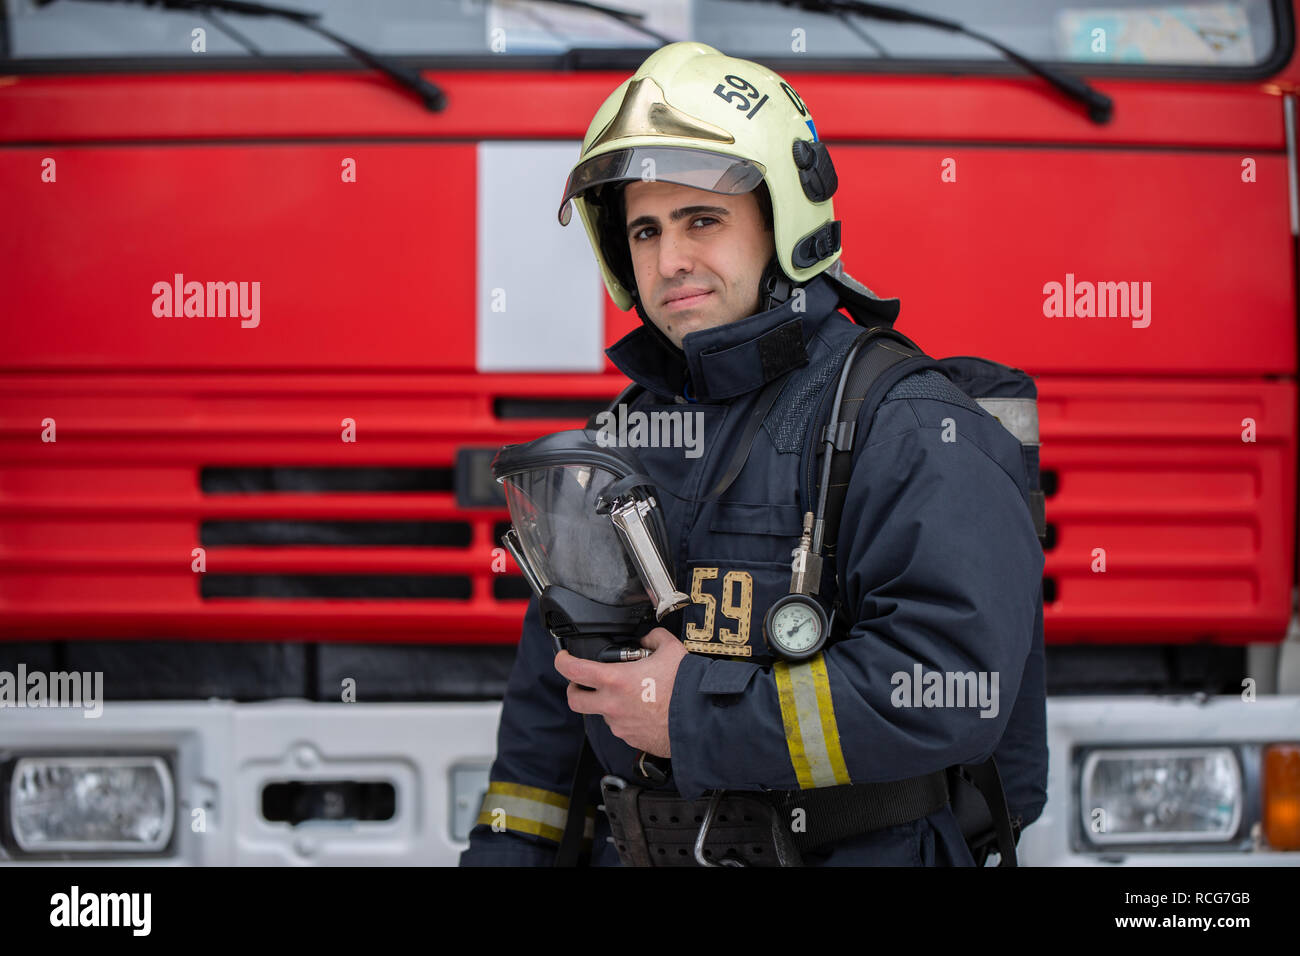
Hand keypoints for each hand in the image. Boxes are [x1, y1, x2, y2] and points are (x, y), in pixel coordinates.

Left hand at [554, 627, 685, 757]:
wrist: (702, 719)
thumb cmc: (685, 685)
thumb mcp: (670, 648)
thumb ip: (653, 638)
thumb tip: (646, 640)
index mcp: (615, 680)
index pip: (573, 670)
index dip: (562, 661)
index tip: (563, 658)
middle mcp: (612, 705)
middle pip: (575, 700)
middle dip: (574, 690)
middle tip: (583, 683)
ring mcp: (620, 725)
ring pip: (601, 714)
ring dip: (607, 704)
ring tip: (629, 695)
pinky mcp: (632, 739)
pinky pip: (621, 728)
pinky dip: (626, 718)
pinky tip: (643, 711)